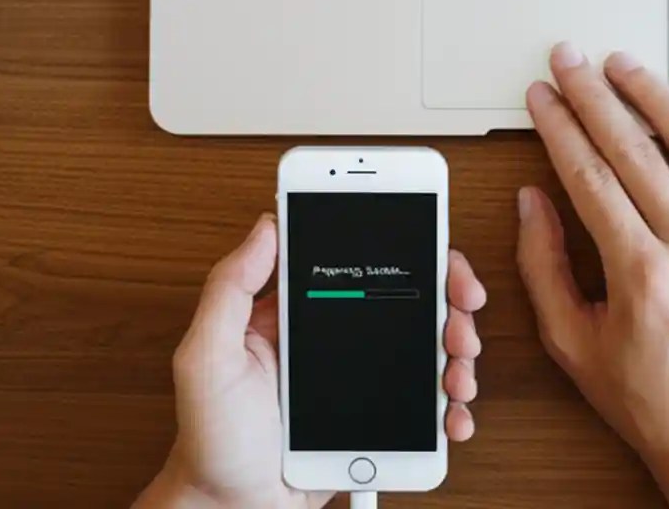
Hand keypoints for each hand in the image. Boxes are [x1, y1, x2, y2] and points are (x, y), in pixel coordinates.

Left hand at [136, 215, 486, 508]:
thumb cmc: (211, 439)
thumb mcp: (206, 357)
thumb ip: (228, 289)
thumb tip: (264, 229)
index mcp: (300, 311)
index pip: (360, 259)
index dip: (406, 245)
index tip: (435, 249)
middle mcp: (337, 337)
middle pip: (411, 297)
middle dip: (450, 299)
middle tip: (462, 314)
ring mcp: (364, 377)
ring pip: (429, 347)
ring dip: (458, 352)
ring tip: (457, 373)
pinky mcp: (381, 417)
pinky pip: (427, 403)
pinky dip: (451, 407)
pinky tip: (452, 415)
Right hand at [516, 44, 668, 508]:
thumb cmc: (652, 402)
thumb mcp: (572, 343)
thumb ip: (544, 268)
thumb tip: (534, 203)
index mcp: (639, 272)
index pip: (587, 173)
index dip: (558, 125)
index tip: (541, 97)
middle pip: (634, 146)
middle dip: (593, 95)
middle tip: (569, 61)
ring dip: (657, 95)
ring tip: (625, 67)